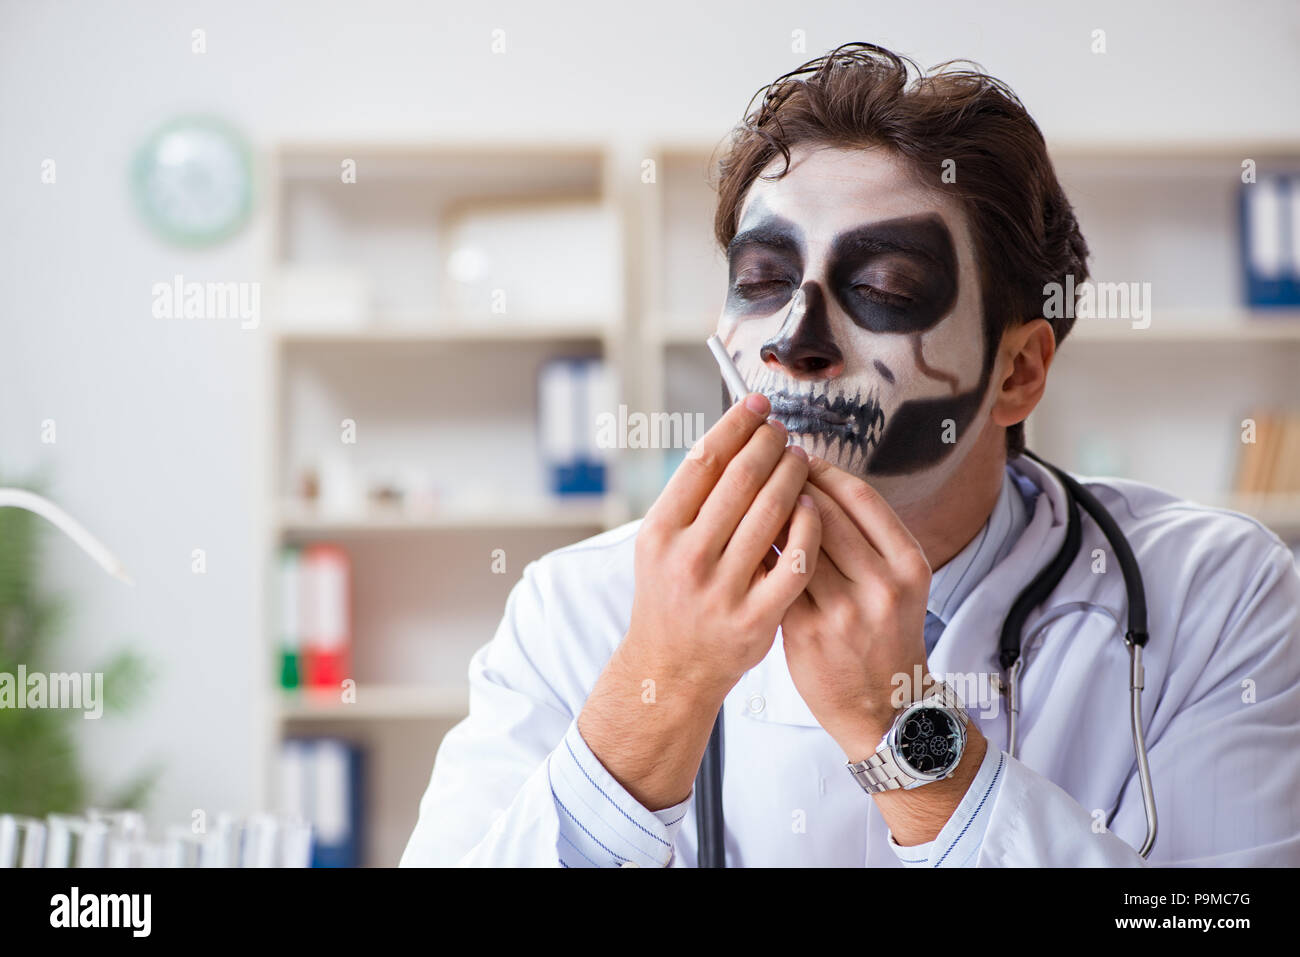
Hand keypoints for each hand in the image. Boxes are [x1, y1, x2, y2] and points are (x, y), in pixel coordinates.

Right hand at [577, 392, 820, 809]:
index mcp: (660, 532)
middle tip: (784, 429)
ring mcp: (723, 590)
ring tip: (800, 458)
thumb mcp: (660, 544)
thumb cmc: (670, 595)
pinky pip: (797, 558)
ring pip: (772, 511)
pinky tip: (814, 505)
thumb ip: (690, 498)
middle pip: (741, 478)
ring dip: (793, 474)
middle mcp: (688, 558)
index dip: (735, 425)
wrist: (671, 668)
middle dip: (770, 444)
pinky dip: (809, 524)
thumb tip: (730, 436)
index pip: (703, 460)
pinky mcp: (757, 617)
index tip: (757, 405)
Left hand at [779, 453, 931, 761]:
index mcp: (908, 564)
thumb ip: (868, 538)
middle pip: (826, 513)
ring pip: (797, 543)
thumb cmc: (884, 637)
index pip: (860, 497)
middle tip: (765, 468)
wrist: (883, 708)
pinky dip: (762, 553)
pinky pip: (778, 578)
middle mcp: (881, 585)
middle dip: (790, 484)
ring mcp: (844, 611)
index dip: (825, 470)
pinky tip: (745, 539)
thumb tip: (816, 481)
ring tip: (751, 497)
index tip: (801, 458)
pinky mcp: (808, 633)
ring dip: (769, 514)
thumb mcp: (900, 583)